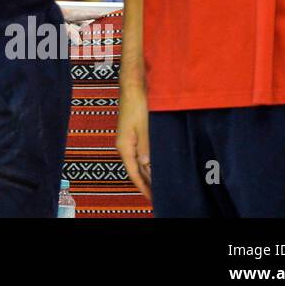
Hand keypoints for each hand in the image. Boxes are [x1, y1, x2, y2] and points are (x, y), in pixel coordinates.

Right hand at [115, 84, 151, 200]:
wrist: (132, 86)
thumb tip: (147, 165)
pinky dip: (148, 162)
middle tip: (159, 195)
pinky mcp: (134, 133)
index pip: (134, 173)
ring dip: (148, 173)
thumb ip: (146, 147)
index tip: (153, 199)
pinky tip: (157, 165)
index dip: (143, 187)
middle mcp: (124, 145)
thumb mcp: (145, 127)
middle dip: (147, 183)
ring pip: (138, 162)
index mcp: (124, 146)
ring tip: (160, 184)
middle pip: (135, 170)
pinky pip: (140, 153)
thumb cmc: (137, 103)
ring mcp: (128, 139)